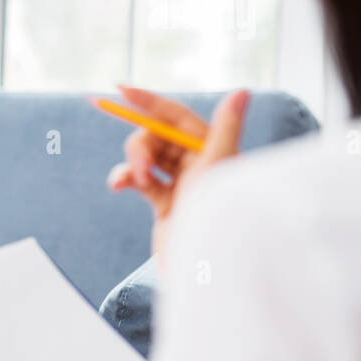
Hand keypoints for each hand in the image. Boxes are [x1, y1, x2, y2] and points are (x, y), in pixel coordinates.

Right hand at [106, 85, 248, 267]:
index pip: (176, 117)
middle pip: (155, 137)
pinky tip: (119, 185)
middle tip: (139, 166)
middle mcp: (198, 164)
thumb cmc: (216, 219)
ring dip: (133, 164)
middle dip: (140, 146)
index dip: (149, 102)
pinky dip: (125, 179)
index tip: (120, 91)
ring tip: (134, 181)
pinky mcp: (164, 204)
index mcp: (214, 149)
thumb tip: (242, 91)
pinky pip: (138, 180)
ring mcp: (180, 183)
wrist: (204, 269)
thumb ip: (226, 129)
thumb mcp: (218, 169)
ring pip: (144, 157)